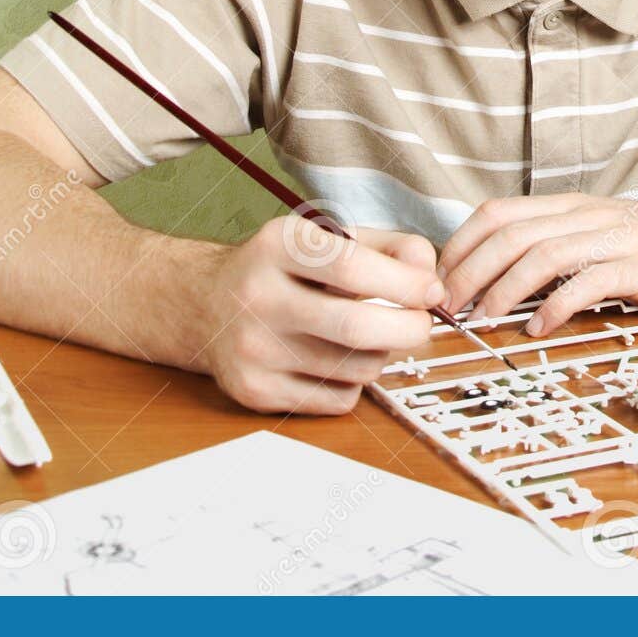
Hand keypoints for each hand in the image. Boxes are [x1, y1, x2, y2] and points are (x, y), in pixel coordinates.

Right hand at [191, 218, 443, 413]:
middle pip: (356, 328)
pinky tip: (337, 359)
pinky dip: (354, 382)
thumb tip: (432, 279)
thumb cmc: (285, 269)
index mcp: (277, 245)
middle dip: (409, 329)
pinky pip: (337, 398)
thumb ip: (389, 247)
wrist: (206, 305)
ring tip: (371, 336)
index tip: (432, 292)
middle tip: (422, 324)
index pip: (354, 268)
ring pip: (355, 368)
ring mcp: (253, 348)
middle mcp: (258, 296)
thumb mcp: (328, 238)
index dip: (407, 284)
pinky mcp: (255, 391)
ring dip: (381, 354)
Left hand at [437, 194, 637, 335]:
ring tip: (481, 322)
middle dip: (468, 272)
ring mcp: (613, 239)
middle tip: (446, 308)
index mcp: (571, 207)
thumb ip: (559, 245)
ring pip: (540, 255)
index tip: (437, 279)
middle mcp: (586, 216)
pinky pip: (588, 283)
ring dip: (502, 290)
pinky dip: (556, 306)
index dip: (459, 244)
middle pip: (508, 235)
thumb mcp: (604, 233)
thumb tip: (503, 276)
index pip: (496, 213)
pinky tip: (538, 330)